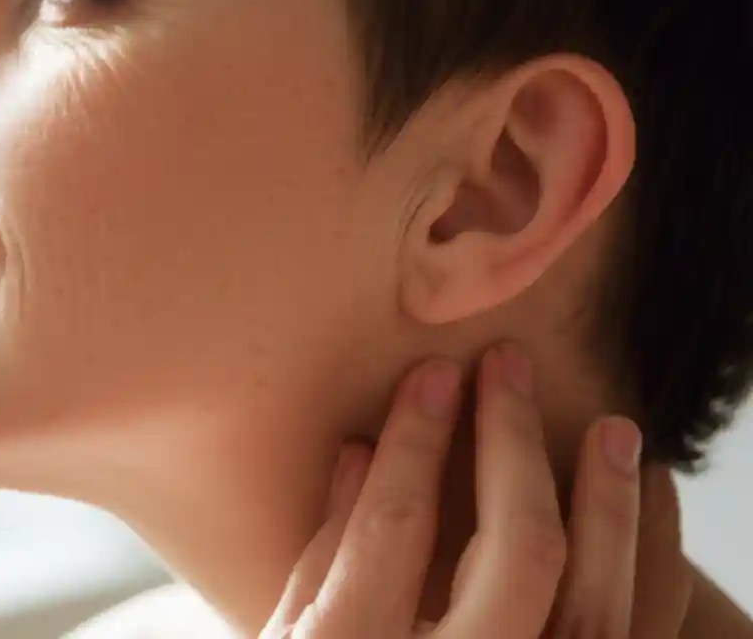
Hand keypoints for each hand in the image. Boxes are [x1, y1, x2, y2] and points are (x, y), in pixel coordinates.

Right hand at [259, 344, 692, 638]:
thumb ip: (324, 552)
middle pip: (519, 555)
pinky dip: (653, 569)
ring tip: (615, 428)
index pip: (398, 528)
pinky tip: (648, 507)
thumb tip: (363, 451)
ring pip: (600, 607)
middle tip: (506, 370)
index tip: (433, 374)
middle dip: (516, 447)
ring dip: (614, 507)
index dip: (420, 441)